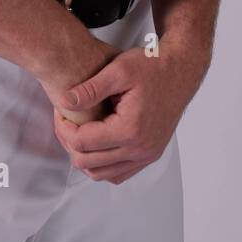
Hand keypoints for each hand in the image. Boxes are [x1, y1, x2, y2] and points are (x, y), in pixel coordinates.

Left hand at [51, 38, 208, 184]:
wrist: (180, 70)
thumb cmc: (153, 66)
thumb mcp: (118, 70)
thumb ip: (90, 89)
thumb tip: (64, 101)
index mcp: (130, 129)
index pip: (82, 143)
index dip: (63, 128)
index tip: (60, 111)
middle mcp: (140, 149)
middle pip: (88, 162)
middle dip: (69, 143)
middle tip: (65, 121)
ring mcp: (147, 155)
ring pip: (102, 174)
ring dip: (84, 156)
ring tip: (78, 131)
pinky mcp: (150, 155)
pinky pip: (119, 174)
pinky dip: (102, 164)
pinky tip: (96, 141)